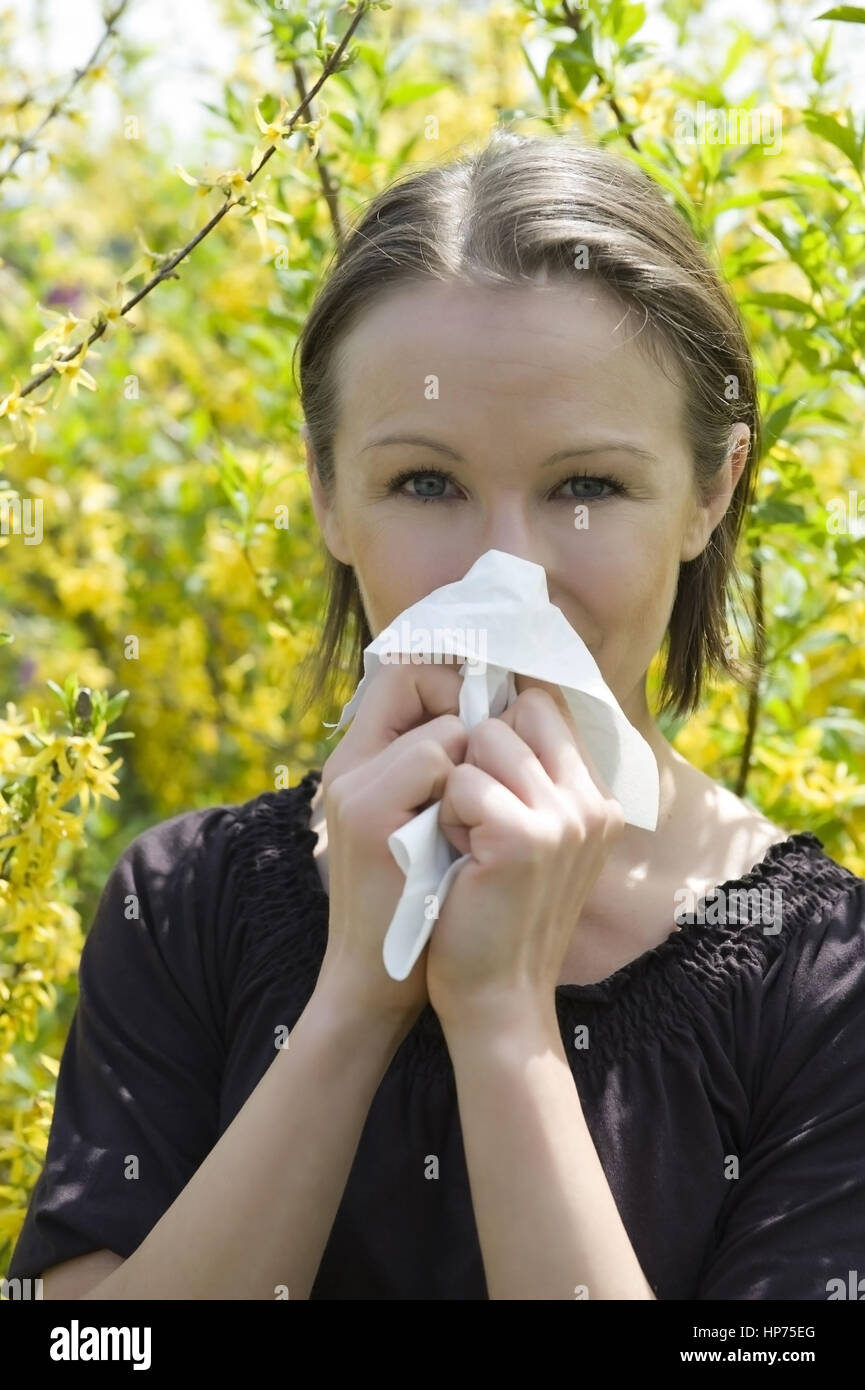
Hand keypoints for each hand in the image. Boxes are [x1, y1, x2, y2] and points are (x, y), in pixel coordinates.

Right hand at [316, 659, 467, 1025]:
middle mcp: (349, 766)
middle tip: (492, 765)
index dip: (454, 683)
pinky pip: (437, 759)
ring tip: (475, 816)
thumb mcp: (425, 827)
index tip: (486, 723)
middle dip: (471, 715)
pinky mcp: (367, 816)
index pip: (404, 672)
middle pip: (416, 678)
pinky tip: (466, 837)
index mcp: (361, 765)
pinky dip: (467, 791)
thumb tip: (502, 719)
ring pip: (443, 728)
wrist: (379, 985)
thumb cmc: (422, 907)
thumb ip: (443, 772)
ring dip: (477, 764)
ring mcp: (355, 787)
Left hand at [425, 677, 624, 1030]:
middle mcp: (592, 802)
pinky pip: (463, 782)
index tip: (478, 769)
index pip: (546, 708)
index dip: (500, 724)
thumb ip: (532, 781)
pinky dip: (446, 815)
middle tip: (472, 816)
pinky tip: (455, 857)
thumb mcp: (532, 843)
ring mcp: (565, 818)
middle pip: (518, 712)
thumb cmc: (497, 918)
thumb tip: (499, 709)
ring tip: (464, 838)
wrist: (498, 1000)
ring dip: (459, 782)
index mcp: (597, 800)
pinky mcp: (526, 837)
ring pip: (486, 737)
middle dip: (477, 750)